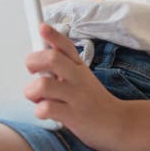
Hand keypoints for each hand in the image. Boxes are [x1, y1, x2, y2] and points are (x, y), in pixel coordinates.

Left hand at [24, 23, 125, 150]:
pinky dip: (39, 110)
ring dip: (32, 91)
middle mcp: (78, 78)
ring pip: (43, 85)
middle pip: (52, 59)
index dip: (52, 35)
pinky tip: (46, 112)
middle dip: (33, 61)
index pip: (66, 46)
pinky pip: (46, 108)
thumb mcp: (83, 77)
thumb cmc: (93, 100)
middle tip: (32, 70)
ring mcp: (76, 96)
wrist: (117, 122)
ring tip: (38, 97)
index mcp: (79, 67)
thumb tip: (40, 55)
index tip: (42, 28)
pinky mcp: (73, 115)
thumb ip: (64, 66)